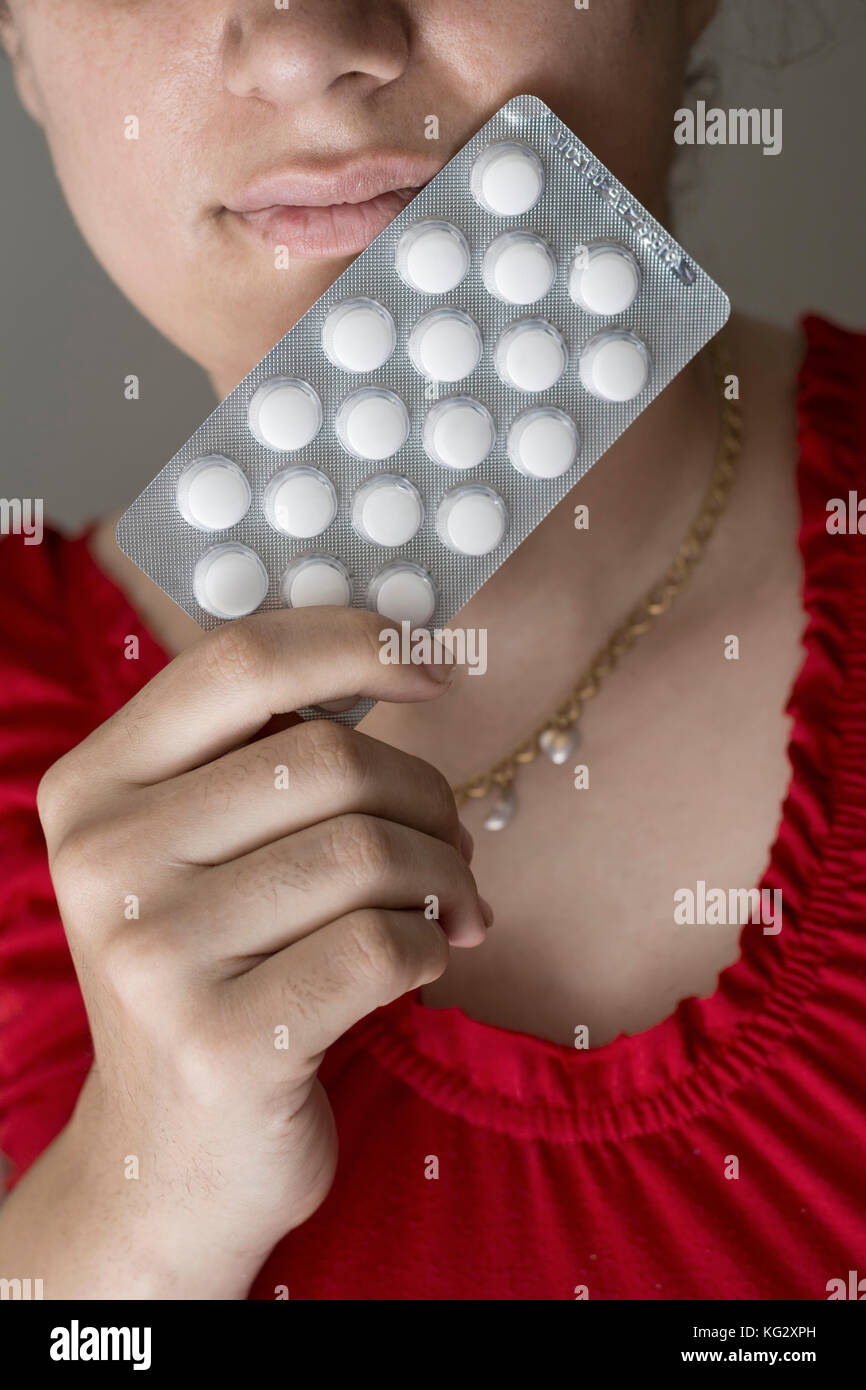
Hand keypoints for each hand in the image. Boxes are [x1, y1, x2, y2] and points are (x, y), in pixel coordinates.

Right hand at [12, 606, 487, 1296]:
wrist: (167, 1161)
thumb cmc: (215, 976)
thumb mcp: (194, 855)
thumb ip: (258, 755)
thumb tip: (399, 657)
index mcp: (94, 788)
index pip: (239, 662)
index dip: (356, 645)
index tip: (437, 668)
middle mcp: (103, 862)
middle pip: (328, 760)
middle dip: (426, 796)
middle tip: (455, 841)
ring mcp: (153, 957)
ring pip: (369, 852)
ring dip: (445, 875)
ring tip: (454, 906)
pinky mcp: (222, 1043)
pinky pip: (387, 946)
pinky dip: (435, 945)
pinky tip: (426, 963)